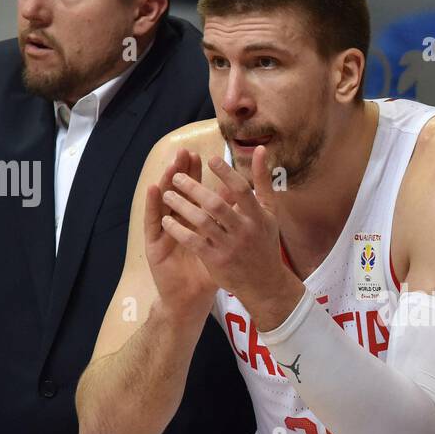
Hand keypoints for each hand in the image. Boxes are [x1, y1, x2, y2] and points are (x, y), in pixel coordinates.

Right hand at [144, 147, 219, 314]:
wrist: (191, 301)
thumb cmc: (208, 275)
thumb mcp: (222, 246)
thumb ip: (230, 224)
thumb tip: (243, 201)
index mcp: (193, 222)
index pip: (195, 194)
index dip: (199, 176)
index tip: (205, 156)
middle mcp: (176, 223)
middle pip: (178, 193)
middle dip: (182, 173)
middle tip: (185, 152)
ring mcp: (164, 233)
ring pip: (164, 202)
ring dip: (165, 181)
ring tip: (170, 163)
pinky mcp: (154, 244)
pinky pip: (152, 221)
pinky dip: (152, 204)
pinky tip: (153, 188)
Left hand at [160, 145, 290, 308]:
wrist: (265, 284)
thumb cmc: (264, 242)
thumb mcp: (269, 212)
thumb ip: (262, 181)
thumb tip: (260, 149)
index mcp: (258, 216)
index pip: (241, 189)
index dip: (225, 173)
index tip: (209, 159)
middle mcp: (244, 231)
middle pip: (216, 204)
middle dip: (194, 188)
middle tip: (177, 177)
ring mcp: (229, 247)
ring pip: (202, 222)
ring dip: (182, 206)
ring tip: (167, 195)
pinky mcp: (216, 261)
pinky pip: (193, 242)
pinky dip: (178, 230)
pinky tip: (165, 220)